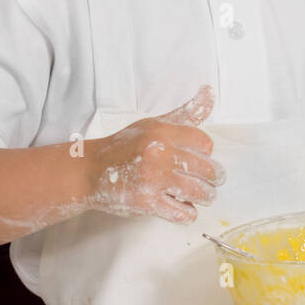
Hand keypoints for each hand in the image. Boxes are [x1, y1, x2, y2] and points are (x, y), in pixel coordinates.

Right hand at [84, 85, 226, 224]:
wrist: (90, 171)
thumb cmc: (126, 147)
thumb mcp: (155, 124)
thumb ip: (186, 112)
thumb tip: (210, 91)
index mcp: (162, 133)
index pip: (205, 143)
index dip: (206, 153)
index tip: (199, 158)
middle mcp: (159, 154)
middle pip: (209, 170)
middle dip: (213, 178)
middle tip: (209, 180)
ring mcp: (153, 180)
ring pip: (201, 192)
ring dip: (205, 196)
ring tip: (200, 194)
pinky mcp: (147, 203)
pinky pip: (184, 213)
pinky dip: (187, 213)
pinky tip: (181, 205)